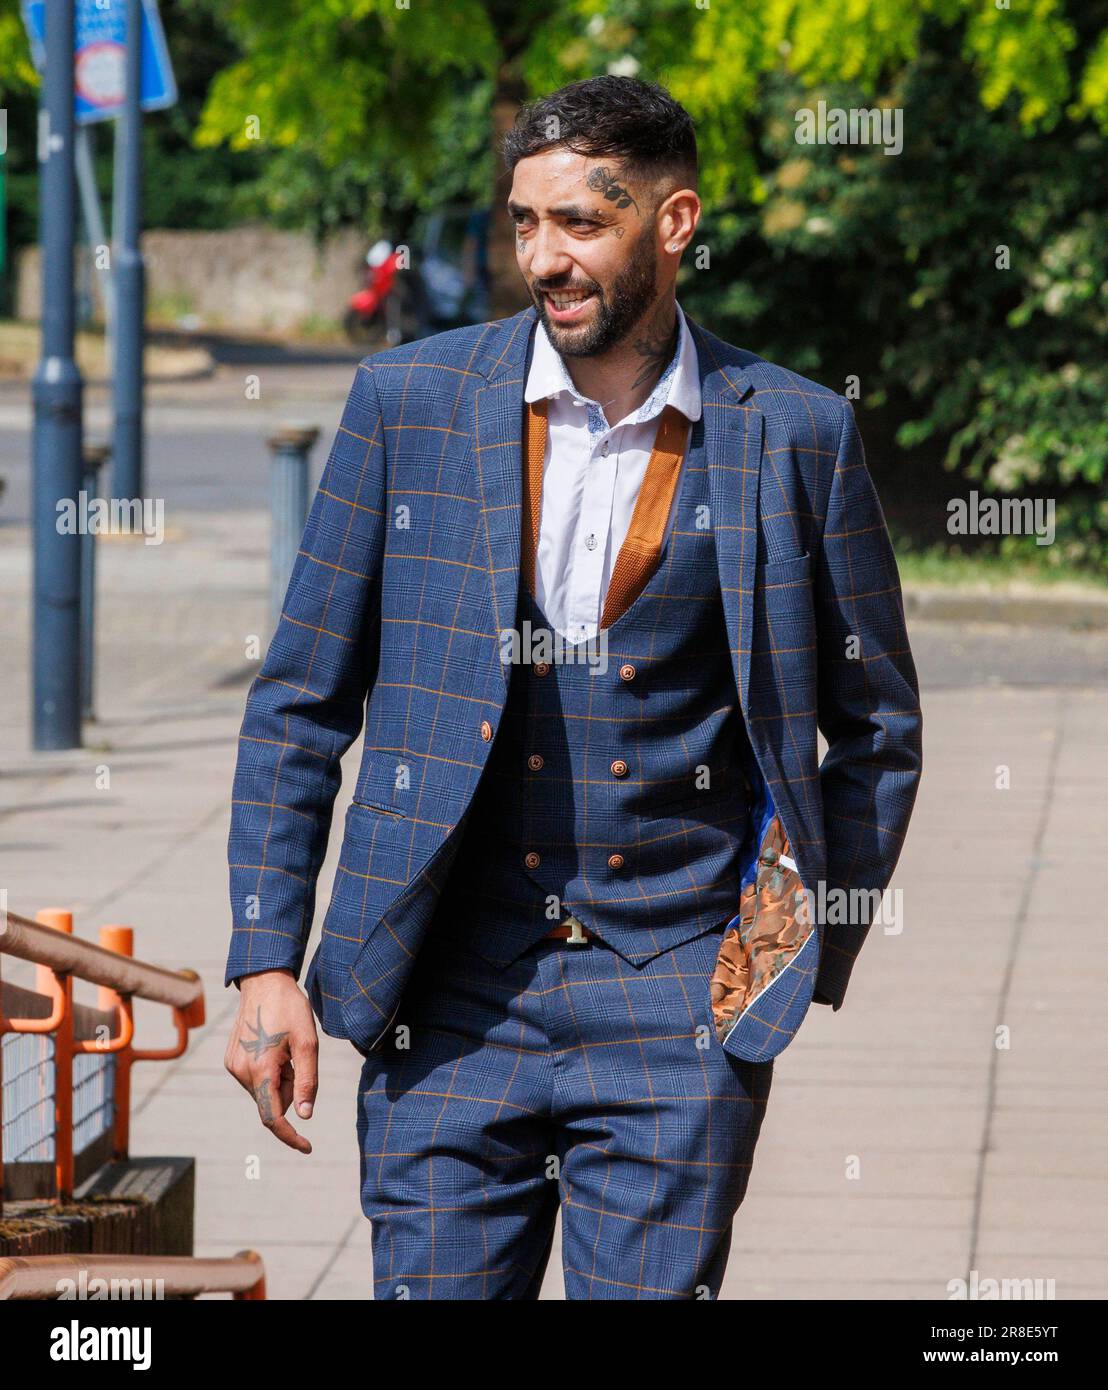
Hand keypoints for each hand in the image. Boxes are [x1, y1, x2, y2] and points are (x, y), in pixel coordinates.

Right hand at [224, 969, 317, 1152]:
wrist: (264, 981)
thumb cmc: (290, 1008)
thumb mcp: (308, 1043)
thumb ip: (306, 1081)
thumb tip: (305, 1115)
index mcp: (260, 1070)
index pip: (273, 1118)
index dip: (290, 1136)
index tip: (307, 1147)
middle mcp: (241, 1072)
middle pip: (271, 1102)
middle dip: (290, 1092)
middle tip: (300, 1062)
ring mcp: (233, 1066)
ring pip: (263, 1092)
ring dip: (281, 1081)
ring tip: (288, 1050)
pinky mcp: (232, 1059)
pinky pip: (255, 1080)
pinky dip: (270, 1074)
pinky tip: (277, 1048)